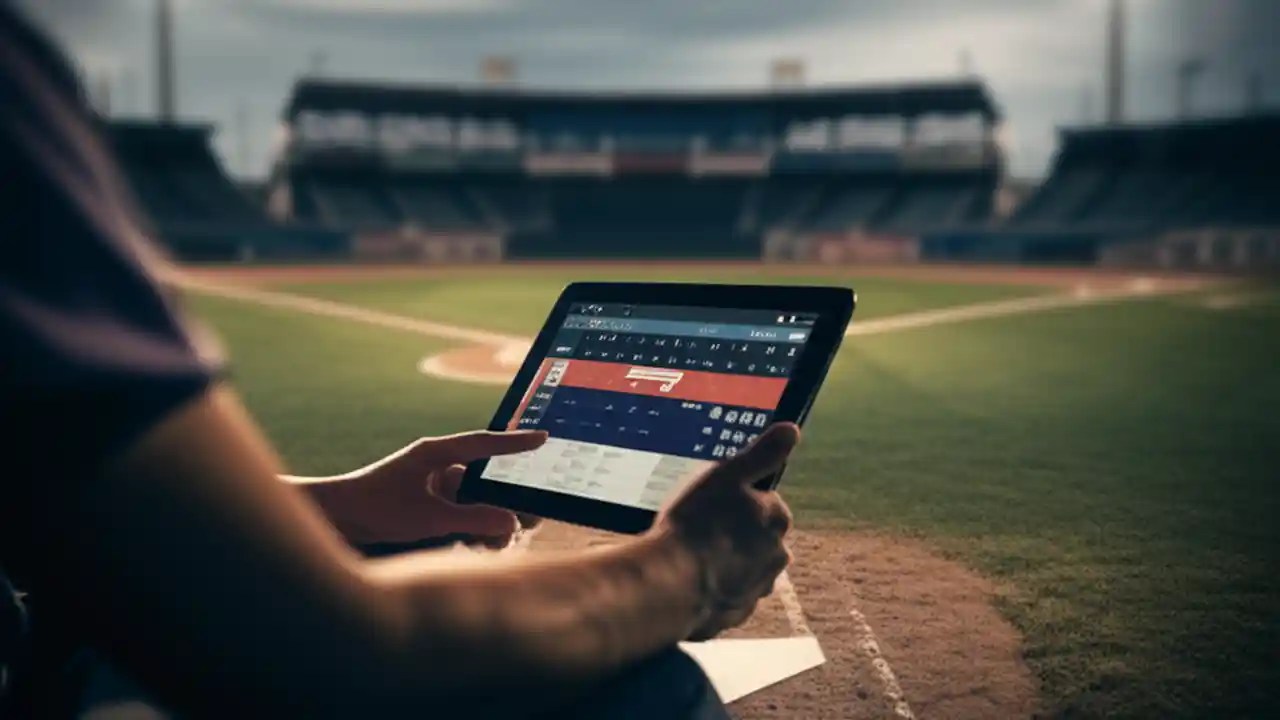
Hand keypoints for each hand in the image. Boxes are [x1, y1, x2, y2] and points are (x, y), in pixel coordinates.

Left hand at [301, 430, 546, 547]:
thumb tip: (511, 523)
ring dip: (489, 524)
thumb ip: (473, 519)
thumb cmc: (374, 508)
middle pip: (487, 481)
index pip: (484, 444)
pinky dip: (474, 531)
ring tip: (495, 546)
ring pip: (478, 503)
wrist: (336, 522)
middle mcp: (438, 467)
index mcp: (436, 453)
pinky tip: (478, 548)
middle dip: (506, 504)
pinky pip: (463, 516)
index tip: (543, 437)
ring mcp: (434, 489)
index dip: (515, 442)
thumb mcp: (428, 517)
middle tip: (526, 522)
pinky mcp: (430, 508)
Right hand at [653, 423, 797, 640]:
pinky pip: (727, 595)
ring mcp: (756, 589)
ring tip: (690, 557)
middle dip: (734, 534)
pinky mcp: (736, 615)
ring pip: (743, 568)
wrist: (670, 585)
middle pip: (757, 538)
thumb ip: (761, 454)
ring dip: (724, 563)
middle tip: (699, 529)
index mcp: (776, 520)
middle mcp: (776, 557)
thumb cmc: (696, 525)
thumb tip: (792, 430)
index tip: (713, 504)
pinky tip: (689, 580)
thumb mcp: (726, 475)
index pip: (766, 503)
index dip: (737, 500)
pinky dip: (712, 589)